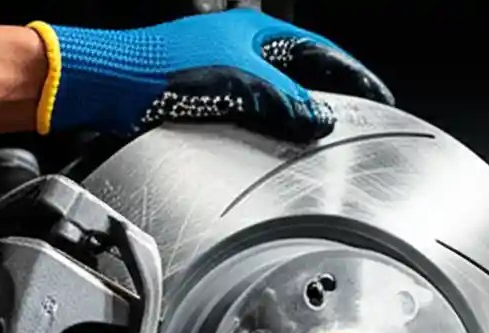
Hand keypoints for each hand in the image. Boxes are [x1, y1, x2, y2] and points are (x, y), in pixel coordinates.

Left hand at [26, 8, 393, 142]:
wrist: (110, 86)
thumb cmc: (165, 70)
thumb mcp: (244, 84)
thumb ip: (288, 102)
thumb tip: (320, 119)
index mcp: (256, 32)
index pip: (321, 53)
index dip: (353, 75)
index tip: (379, 95)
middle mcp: (241, 47)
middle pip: (301, 71)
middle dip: (332, 94)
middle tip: (359, 116)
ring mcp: (222, 71)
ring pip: (277, 94)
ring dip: (299, 114)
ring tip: (324, 135)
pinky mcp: (202, 97)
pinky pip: (252, 111)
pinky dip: (272, 126)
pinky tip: (277, 144)